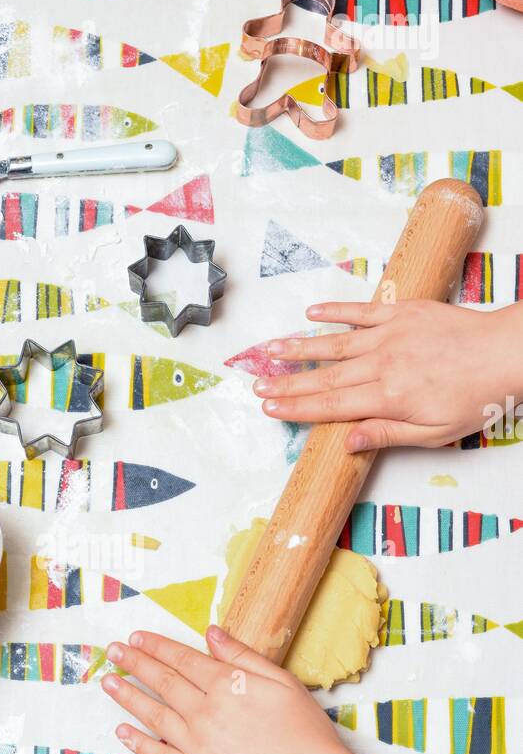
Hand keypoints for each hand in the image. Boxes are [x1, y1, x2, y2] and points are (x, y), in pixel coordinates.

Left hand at [101, 626, 349, 753]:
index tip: (137, 637)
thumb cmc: (305, 733)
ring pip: (154, 716)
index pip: (183, 660)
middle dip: (135, 663)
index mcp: (227, 686)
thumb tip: (212, 633)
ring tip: (108, 683)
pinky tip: (122, 732)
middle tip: (113, 651)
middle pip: (163, 682)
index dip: (157, 647)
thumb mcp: (282, 681)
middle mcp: (206, 713)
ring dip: (128, 697)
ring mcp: (197, 747)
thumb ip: (243, 656)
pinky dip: (138, 744)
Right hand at [253, 300, 522, 450]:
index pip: (330, 405)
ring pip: (334, 343)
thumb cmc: (477, 396)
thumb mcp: (435, 433)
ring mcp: (389, 335)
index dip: (295, 408)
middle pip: (323, 377)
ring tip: (270, 350)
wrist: (506, 353)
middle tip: (256, 385)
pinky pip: (361, 311)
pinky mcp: (402, 312)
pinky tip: (311, 313)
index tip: (269, 408)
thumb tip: (347, 442)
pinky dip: (335, 311)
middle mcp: (381, 364)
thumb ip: (387, 435)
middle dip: (286, 383)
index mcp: (387, 397)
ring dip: (299, 347)